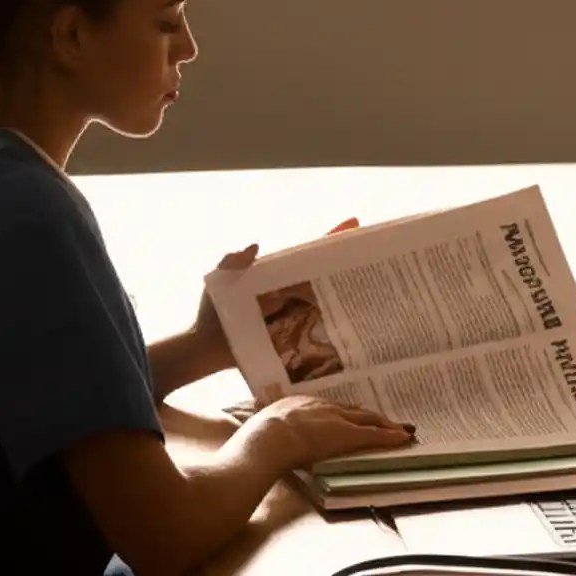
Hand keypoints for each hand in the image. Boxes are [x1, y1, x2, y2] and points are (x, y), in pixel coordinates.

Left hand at [193, 218, 360, 372]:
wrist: (203, 351)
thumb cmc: (210, 314)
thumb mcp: (218, 282)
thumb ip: (231, 264)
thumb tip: (254, 247)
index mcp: (274, 276)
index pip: (304, 254)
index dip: (328, 238)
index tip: (352, 224)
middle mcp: (287, 293)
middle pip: (321, 275)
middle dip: (345, 263)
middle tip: (371, 255)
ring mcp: (291, 315)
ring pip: (322, 301)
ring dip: (345, 296)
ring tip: (369, 288)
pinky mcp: (290, 338)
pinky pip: (314, 330)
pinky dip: (330, 327)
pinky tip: (350, 328)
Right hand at [245, 395, 413, 471]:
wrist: (267, 440)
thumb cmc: (258, 439)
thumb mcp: (260, 427)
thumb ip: (265, 429)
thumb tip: (257, 439)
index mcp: (298, 404)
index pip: (328, 409)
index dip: (342, 414)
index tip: (349, 417)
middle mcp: (321, 406)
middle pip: (351, 410)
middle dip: (368, 416)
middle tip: (384, 420)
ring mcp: (335, 419)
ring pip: (366, 419)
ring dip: (383, 424)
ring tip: (399, 428)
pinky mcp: (347, 434)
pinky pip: (374, 435)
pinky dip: (390, 436)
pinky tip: (403, 437)